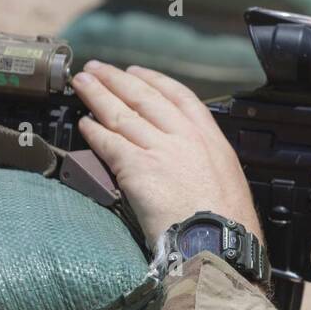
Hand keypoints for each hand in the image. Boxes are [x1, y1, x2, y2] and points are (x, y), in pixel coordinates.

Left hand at [71, 61, 258, 246]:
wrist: (218, 241)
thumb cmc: (227, 221)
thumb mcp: (228, 179)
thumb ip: (205, 162)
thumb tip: (189, 164)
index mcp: (210, 138)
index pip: (179, 96)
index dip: (154, 80)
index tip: (137, 72)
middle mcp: (185, 137)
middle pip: (144, 98)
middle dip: (117, 80)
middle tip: (97, 68)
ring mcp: (160, 149)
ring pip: (122, 114)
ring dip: (98, 95)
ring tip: (82, 83)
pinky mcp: (137, 168)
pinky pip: (110, 142)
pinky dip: (94, 130)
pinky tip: (84, 123)